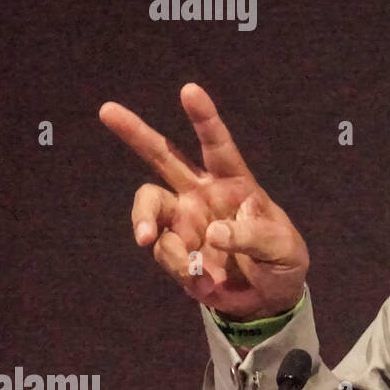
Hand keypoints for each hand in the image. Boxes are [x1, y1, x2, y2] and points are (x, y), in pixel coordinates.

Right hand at [99, 83, 309, 320]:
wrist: (267, 299)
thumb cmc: (281, 261)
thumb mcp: (282, 248)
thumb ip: (252, 237)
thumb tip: (211, 234)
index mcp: (235, 183)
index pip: (217, 146)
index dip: (204, 119)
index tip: (189, 90)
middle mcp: (202, 195)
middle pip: (162, 158)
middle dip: (135, 133)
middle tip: (107, 110)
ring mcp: (183, 222)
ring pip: (149, 207)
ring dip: (146, 223)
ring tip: (152, 242)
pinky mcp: (174, 250)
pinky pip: (163, 252)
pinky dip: (181, 269)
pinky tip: (205, 281)